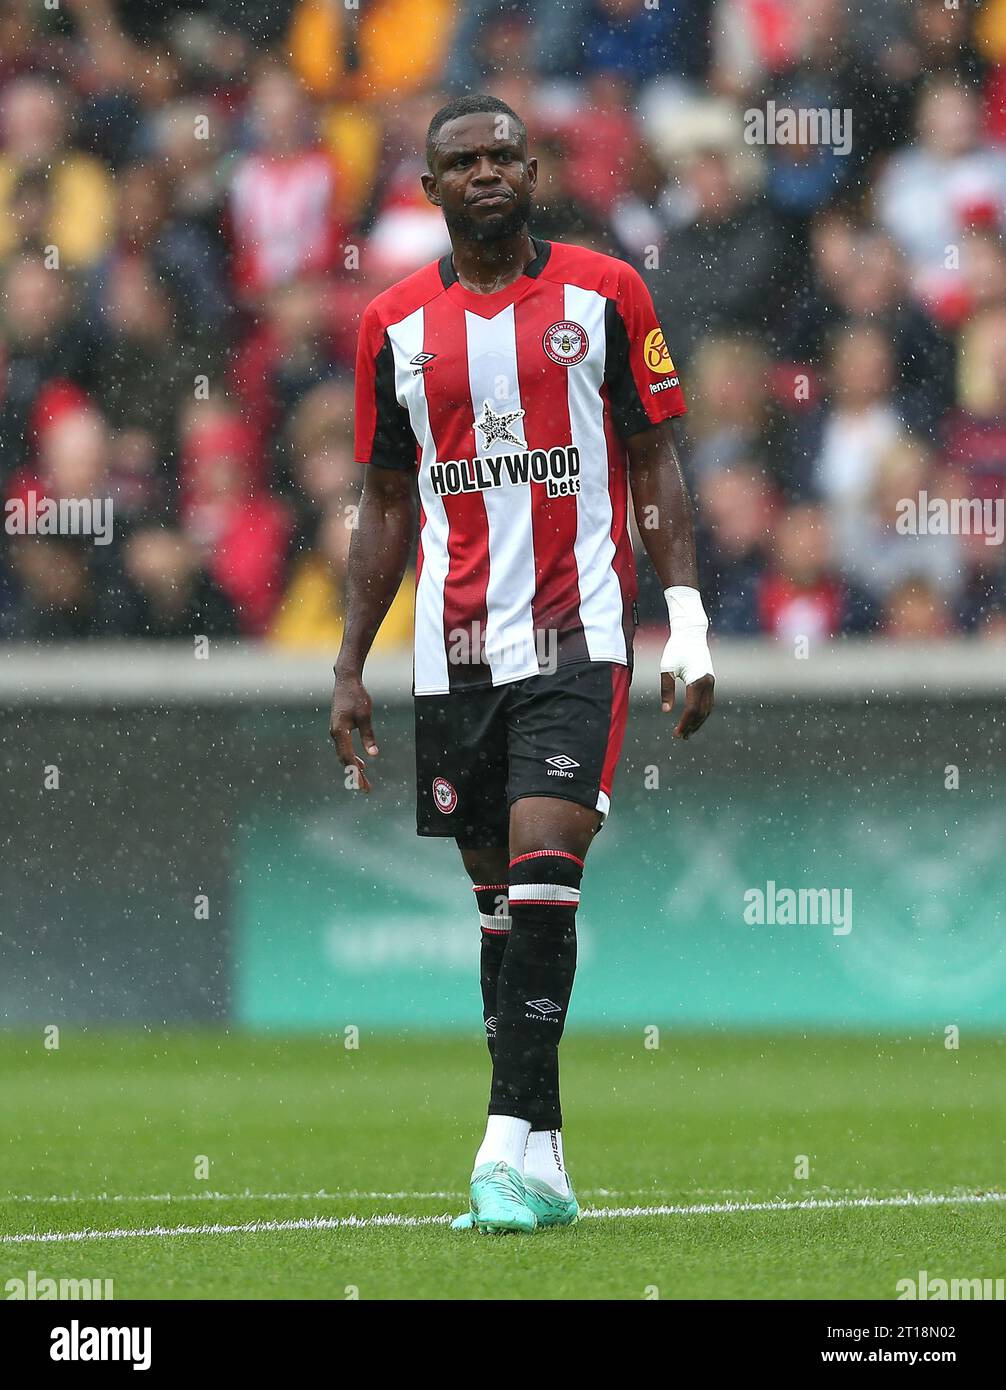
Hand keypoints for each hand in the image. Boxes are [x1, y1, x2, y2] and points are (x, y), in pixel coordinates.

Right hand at [330, 671, 378, 791]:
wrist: (345, 680)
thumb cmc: (356, 696)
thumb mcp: (365, 716)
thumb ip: (369, 736)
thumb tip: (374, 755)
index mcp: (340, 732)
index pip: (348, 758)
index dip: (356, 773)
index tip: (363, 785)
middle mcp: (335, 734)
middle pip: (345, 760)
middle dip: (355, 775)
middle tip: (366, 789)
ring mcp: (335, 732)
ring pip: (344, 755)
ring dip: (354, 768)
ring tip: (364, 781)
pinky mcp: (339, 729)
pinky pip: (344, 748)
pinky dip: (352, 758)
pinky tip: (361, 764)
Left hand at [660, 628, 714, 739]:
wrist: (690, 633)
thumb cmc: (676, 649)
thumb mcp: (667, 668)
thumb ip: (666, 690)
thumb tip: (666, 711)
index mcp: (697, 681)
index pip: (692, 710)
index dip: (684, 723)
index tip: (676, 734)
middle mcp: (708, 683)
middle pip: (702, 712)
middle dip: (692, 726)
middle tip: (681, 737)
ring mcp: (711, 682)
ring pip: (708, 708)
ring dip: (698, 721)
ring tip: (688, 732)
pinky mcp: (710, 680)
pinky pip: (708, 701)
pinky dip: (702, 712)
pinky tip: (693, 718)